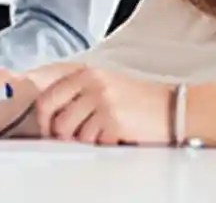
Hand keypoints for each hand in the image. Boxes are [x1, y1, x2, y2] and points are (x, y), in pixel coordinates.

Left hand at [35, 66, 174, 145]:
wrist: (172, 108)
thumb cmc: (140, 100)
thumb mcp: (106, 84)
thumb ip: (79, 91)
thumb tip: (51, 112)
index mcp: (87, 73)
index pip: (47, 94)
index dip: (43, 117)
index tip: (47, 127)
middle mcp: (92, 83)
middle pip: (53, 114)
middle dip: (56, 132)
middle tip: (68, 138)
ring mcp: (102, 100)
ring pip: (70, 131)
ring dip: (82, 139)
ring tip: (99, 134)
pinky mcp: (113, 119)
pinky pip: (91, 141)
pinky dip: (99, 144)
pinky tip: (113, 136)